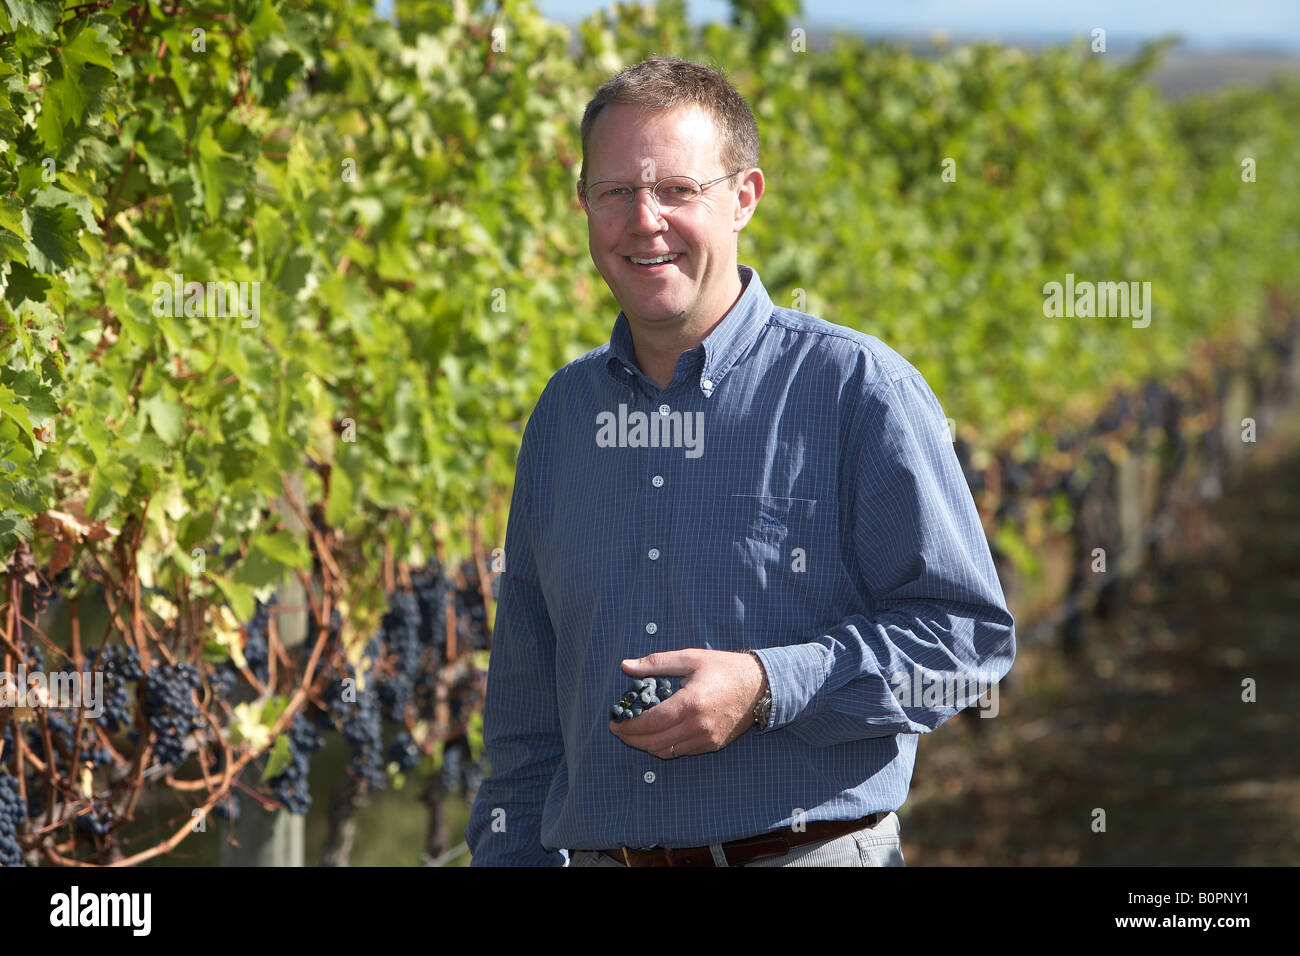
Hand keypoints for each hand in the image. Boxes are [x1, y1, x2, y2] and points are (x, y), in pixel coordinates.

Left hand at [609, 649, 768, 758]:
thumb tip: (626, 666)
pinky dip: (665, 746)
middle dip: (631, 739)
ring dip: (646, 745)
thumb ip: (656, 663)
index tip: (614, 722)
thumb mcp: (689, 658)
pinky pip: (682, 751)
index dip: (628, 727)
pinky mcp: (713, 745)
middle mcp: (698, 726)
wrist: (760, 686)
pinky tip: (658, 733)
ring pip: (666, 752)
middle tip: (619, 730)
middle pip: (654, 743)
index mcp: (690, 703)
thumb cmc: (724, 668)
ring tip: (635, 732)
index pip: (650, 723)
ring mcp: (707, 739)